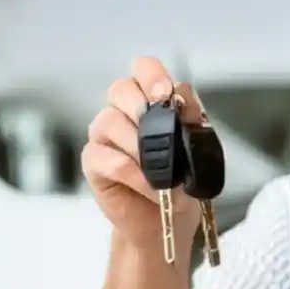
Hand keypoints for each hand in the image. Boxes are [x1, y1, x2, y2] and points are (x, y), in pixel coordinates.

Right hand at [81, 56, 205, 250]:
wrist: (167, 219)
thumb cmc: (182, 179)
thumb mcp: (196, 148)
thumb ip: (190, 121)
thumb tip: (185, 102)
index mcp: (150, 100)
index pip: (143, 69)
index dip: (152, 75)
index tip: (165, 92)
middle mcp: (123, 112)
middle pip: (120, 89)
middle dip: (142, 107)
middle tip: (162, 133)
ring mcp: (104, 136)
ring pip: (111, 122)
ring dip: (142, 149)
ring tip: (166, 174)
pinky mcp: (93, 163)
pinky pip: (109, 159)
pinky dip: (135, 174)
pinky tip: (153, 187)